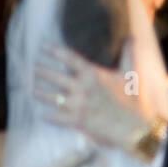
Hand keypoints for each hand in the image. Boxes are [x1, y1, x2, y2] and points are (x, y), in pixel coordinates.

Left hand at [34, 45, 154, 150]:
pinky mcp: (77, 122)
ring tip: (33, 90)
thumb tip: (131, 38)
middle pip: (54, 77)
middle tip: (34, 69)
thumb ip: (127, 56)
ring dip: (40, 93)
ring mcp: (78, 105)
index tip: (43, 48)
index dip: (54, 51)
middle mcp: (82, 88)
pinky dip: (48, 116)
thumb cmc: (132, 101)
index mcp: (93, 74)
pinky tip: (42, 115)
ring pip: (52, 97)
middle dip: (42, 72)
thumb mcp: (129, 75)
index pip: (69, 58)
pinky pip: (57, 118)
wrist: (134, 128)